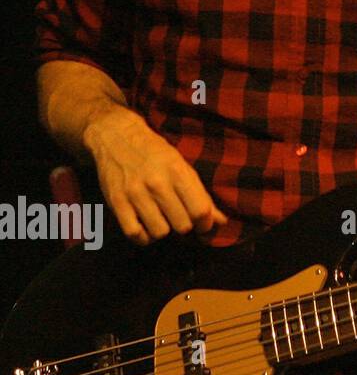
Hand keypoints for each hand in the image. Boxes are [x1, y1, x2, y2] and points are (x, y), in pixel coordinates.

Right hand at [83, 105, 227, 244]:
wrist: (118, 137)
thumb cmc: (156, 153)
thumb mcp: (183, 167)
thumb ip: (201, 195)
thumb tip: (222, 221)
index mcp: (178, 172)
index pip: (200, 210)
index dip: (206, 224)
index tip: (203, 225)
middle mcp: (157, 183)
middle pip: (182, 225)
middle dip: (185, 226)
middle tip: (180, 218)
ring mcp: (135, 194)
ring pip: (160, 232)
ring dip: (164, 230)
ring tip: (162, 220)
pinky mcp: (116, 202)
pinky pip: (134, 234)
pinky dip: (143, 237)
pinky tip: (146, 227)